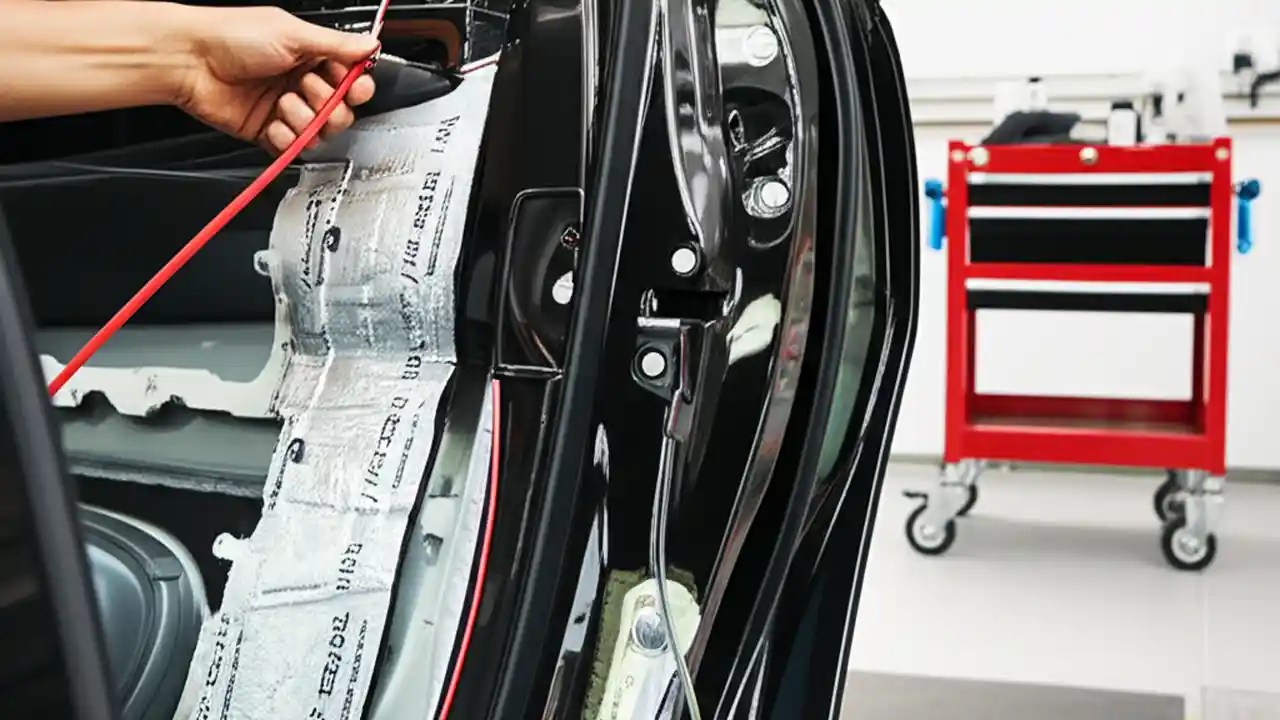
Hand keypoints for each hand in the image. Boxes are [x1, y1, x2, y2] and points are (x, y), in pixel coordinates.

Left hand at [176, 6, 378, 153]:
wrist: (189, 60)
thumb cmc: (232, 36)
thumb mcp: (292, 33)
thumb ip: (336, 44)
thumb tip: (370, 44)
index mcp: (310, 56)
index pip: (350, 79)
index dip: (356, 87)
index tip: (352, 88)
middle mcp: (300, 82)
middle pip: (340, 111)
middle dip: (330, 108)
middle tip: (311, 93)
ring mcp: (285, 108)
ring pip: (318, 132)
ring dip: (305, 121)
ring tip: (284, 105)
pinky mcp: (268, 130)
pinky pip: (292, 146)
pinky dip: (286, 139)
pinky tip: (274, 123)